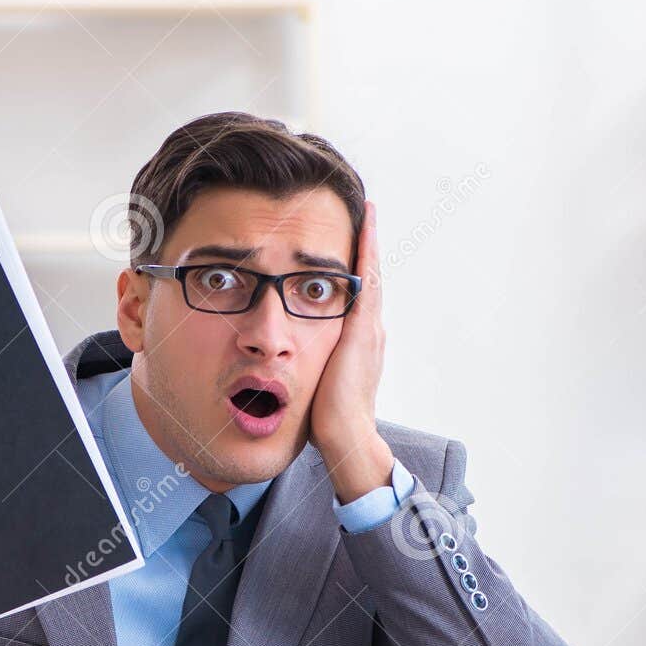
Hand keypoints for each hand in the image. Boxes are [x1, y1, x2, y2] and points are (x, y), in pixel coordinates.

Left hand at [310, 200, 393, 502]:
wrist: (344, 435)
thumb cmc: (324, 419)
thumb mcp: (312, 382)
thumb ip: (304, 365)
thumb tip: (276, 361)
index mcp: (356, 342)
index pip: (354, 296)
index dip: (350, 269)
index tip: (342, 246)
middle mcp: (368, 330)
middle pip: (366, 278)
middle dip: (364, 247)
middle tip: (363, 214)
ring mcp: (369, 327)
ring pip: (369, 274)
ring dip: (368, 242)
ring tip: (366, 210)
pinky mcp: (363, 328)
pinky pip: (367, 279)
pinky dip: (366, 251)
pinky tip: (364, 226)